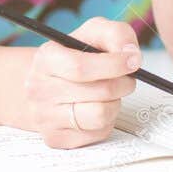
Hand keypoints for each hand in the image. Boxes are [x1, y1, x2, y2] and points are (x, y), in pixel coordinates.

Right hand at [22, 17, 139, 148]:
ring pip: (100, 116)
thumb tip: (132, 54)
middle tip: (127, 78)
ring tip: (111, 94)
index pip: (80, 67)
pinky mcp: (56, 138)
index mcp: (45, 59)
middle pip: (98, 91)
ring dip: (115, 103)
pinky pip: (98, 133)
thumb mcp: (93, 33)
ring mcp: (45, 117)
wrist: (48, 85)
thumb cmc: (76, 56)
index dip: (114, 65)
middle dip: (123, 83)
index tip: (133, 61)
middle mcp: (39, 89)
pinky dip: (107, 120)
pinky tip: (98, 107)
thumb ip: (116, 34)